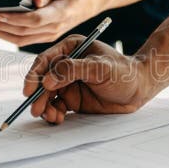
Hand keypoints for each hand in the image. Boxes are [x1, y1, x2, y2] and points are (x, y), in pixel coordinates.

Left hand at [0, 0, 104, 46]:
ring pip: (21, 39)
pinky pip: (24, 38)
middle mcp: (55, 29)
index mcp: (61, 14)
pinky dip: (8, 33)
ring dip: (0, 32)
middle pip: (22, 33)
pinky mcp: (47, 34)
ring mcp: (51, 34)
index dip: (13, 19)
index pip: (33, 20)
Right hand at [21, 36, 150, 123]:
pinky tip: (57, 119)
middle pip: (43, 80)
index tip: (29, 90)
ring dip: (44, 107)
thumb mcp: (100, 67)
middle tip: (36, 110)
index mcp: (70, 48)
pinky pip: (56, 106)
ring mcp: (68, 83)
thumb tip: (47, 80)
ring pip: (47, 95)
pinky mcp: (72, 99)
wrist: (138, 89)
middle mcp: (66, 65)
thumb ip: (73, 70)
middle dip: (38, 96)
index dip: (34, 75)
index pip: (45, 60)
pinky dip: (53, 113)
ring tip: (51, 116)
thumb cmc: (123, 72)